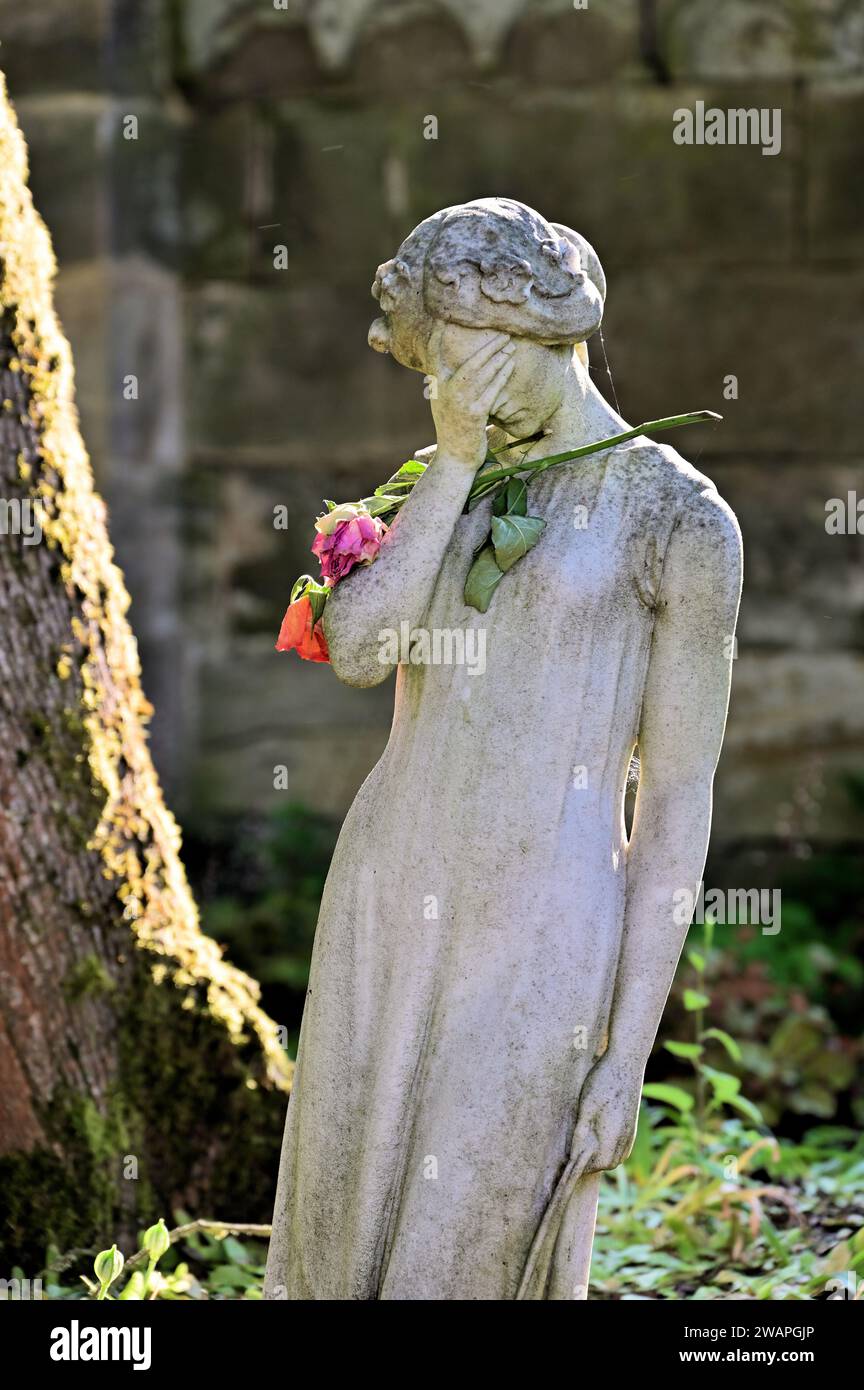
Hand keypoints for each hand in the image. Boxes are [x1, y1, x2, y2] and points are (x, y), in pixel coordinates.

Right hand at [429, 330, 515, 467]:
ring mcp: (460, 403)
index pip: (436, 354)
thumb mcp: (446, 404)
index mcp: (438, 386)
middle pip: (470, 361)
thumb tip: (458, 367)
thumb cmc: (455, 430)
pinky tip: (510, 364)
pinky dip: (501, 374)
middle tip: (503, 331)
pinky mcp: (474, 414)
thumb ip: (449, 385)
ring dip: (498, 357)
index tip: (446, 317)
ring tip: (510, 345)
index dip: (440, 334)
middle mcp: (447, 392)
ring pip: (482, 373)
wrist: (455, 458)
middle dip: (488, 345)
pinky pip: (491, 389)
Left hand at [569, 1055, 641, 1174]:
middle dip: (594, 1164)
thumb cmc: (603, 1081)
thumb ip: (581, 1132)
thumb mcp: (586, 1106)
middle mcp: (626, 1136)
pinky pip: (624, 1145)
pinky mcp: (633, 1122)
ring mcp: (632, 1130)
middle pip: (610, 1163)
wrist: (627, 1061)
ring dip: (604, 1156)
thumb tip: (574, 1153)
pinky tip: (601, 1136)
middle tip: (577, 1153)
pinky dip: (613, 1148)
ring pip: (619, 1155)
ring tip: (587, 1146)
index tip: (571, 1160)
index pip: (599, 1164)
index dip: (584, 1165)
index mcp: (613, 1135)